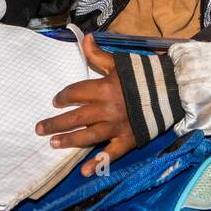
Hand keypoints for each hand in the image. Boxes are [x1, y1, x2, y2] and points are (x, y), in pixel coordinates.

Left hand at [37, 34, 136, 176]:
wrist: (171, 91)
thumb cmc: (143, 76)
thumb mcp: (119, 63)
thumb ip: (98, 55)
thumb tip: (84, 38)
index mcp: (104, 88)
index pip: (76, 93)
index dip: (63, 96)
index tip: (56, 101)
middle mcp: (107, 109)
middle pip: (75, 117)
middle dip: (55, 123)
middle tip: (39, 129)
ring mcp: (116, 126)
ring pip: (87, 136)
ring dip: (69, 140)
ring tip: (54, 143)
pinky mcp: (127, 140)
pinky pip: (110, 154)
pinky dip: (98, 163)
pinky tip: (84, 172)